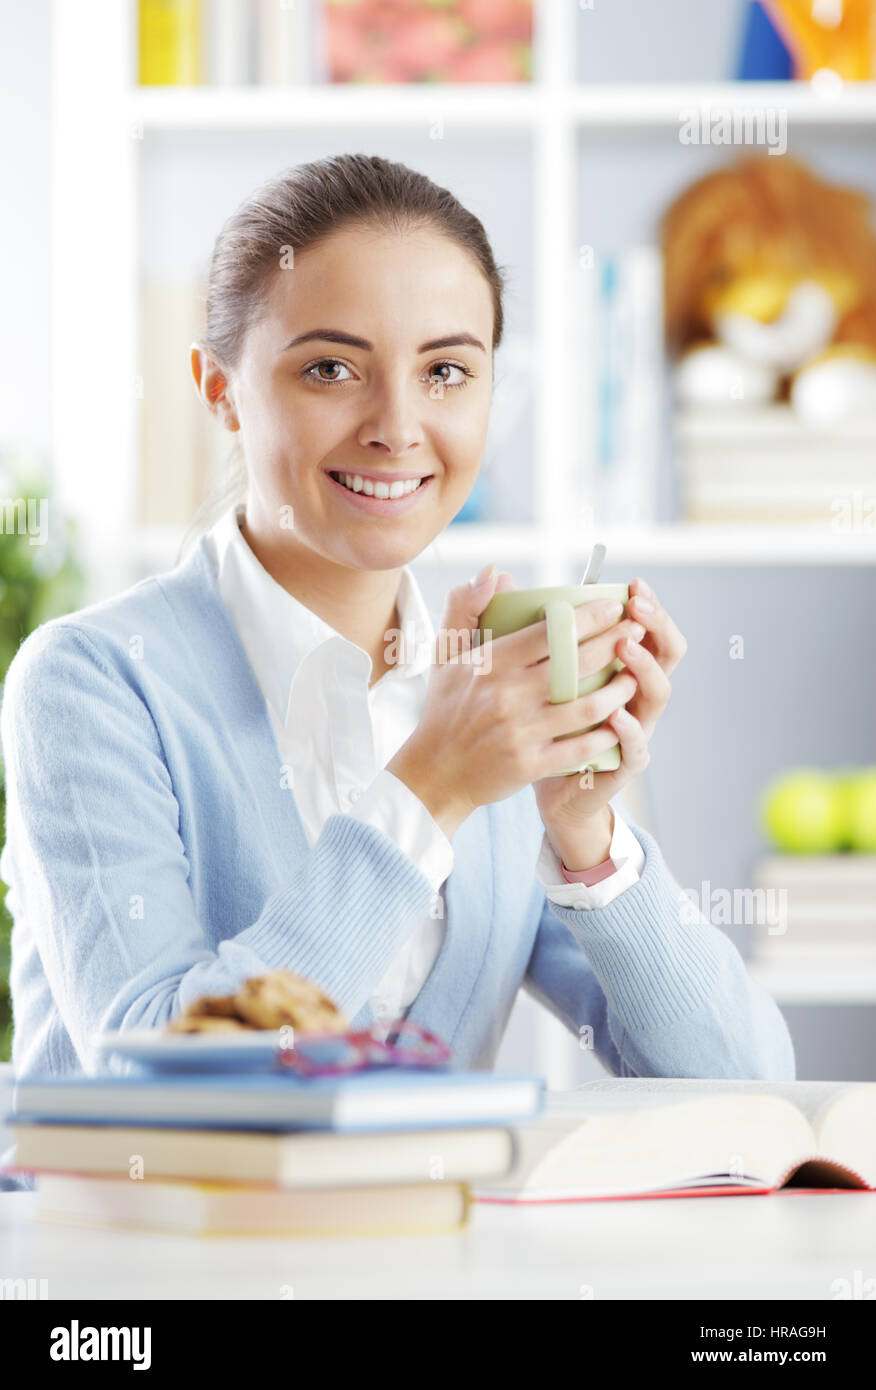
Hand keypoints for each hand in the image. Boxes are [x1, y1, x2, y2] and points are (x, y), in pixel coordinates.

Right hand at [386, 564, 644, 839]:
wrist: (434, 772)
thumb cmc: (445, 708)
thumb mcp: (444, 653)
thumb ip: (464, 606)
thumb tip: (494, 571)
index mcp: (489, 663)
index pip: (550, 631)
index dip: (588, 616)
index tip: (613, 607)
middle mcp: (506, 695)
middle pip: (576, 664)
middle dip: (614, 643)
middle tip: (636, 632)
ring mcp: (520, 732)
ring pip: (587, 705)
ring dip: (619, 689)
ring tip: (633, 676)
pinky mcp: (530, 764)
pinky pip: (581, 747)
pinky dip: (606, 733)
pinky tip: (620, 720)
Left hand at [534, 576, 687, 869]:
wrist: (520, 777)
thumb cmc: (523, 716)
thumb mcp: (514, 666)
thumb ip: (507, 618)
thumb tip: (499, 573)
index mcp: (614, 664)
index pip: (645, 626)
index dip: (646, 605)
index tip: (633, 585)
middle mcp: (632, 692)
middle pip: (666, 652)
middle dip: (656, 626)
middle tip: (636, 607)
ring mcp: (633, 727)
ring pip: (658, 694)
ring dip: (645, 669)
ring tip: (625, 649)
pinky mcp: (621, 763)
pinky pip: (636, 748)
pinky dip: (629, 730)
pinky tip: (616, 716)